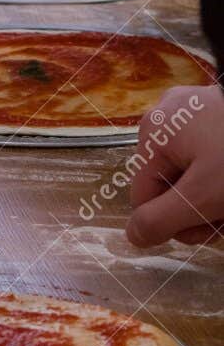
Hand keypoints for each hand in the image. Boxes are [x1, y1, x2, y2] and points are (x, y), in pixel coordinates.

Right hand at [127, 85, 223, 247]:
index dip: (171, 222)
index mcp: (155, 129)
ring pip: (194, 173)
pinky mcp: (223, 115)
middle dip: (198, 210)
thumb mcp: (200, 198)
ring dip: (214, 200)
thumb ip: (158, 222)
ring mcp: (200, 110)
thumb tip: (132, 236)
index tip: (205, 230)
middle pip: (171, 183)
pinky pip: (212, 157)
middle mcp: (172, 113)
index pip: (144, 196)